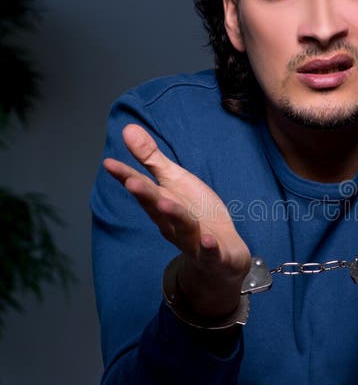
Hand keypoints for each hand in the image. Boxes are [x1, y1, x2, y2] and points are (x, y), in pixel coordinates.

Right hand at [103, 124, 249, 316]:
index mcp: (162, 205)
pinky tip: (208, 240)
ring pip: (183, 228)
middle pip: (159, 209)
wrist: (222, 256)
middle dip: (146, 196)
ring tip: (165, 203)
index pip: (143, 188)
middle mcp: (173, 225)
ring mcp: (194, 241)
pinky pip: (211, 253)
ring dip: (175, 216)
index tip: (108, 163)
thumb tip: (127, 128)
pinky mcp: (215, 256)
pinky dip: (209, 248)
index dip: (126, 176)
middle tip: (132, 182)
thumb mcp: (175, 183)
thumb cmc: (196, 215)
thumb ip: (152, 159)